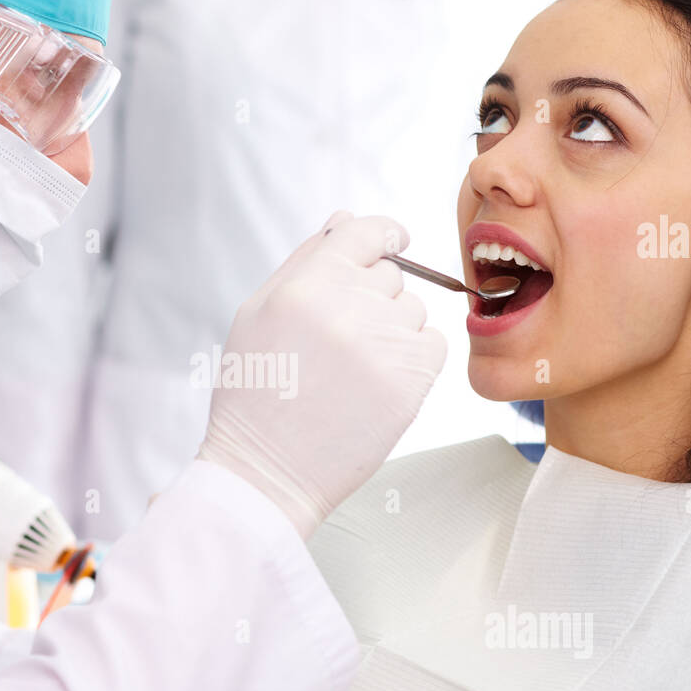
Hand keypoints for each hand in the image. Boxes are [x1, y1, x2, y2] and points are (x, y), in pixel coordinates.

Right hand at [197, 211, 446, 538]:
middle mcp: (349, 307)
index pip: (368, 232)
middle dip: (373, 297)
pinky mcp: (410, 381)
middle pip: (392, 275)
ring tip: (353, 369)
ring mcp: (383, 344)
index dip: (386, 234)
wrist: (267, 470)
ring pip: (413, 310)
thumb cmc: (256, 392)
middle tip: (341, 341)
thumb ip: (304, 261)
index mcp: (307, 284)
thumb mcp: (258, 314)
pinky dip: (414, 358)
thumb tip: (345, 221)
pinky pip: (433, 344)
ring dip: (393, 330)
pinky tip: (378, 381)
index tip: (395, 241)